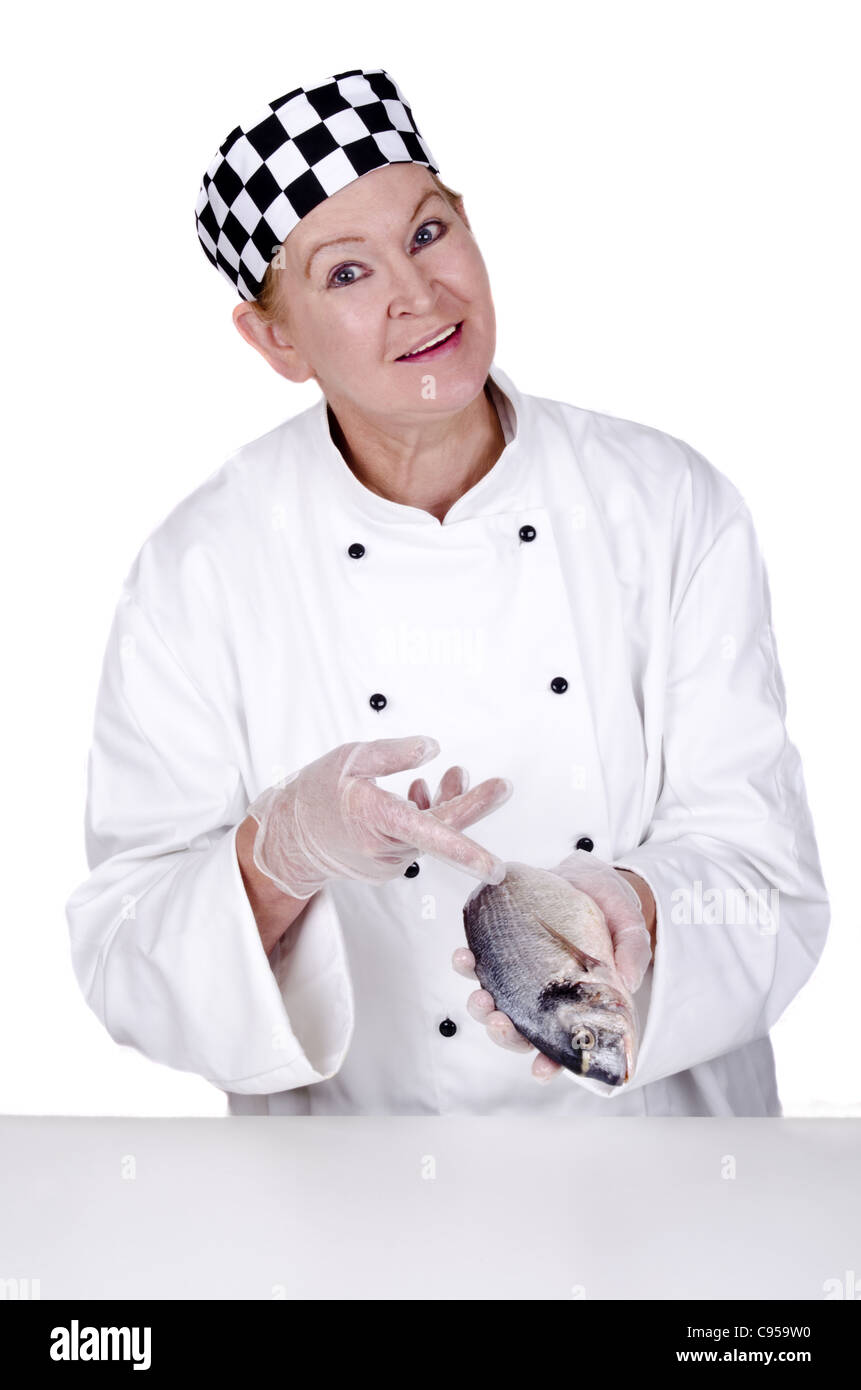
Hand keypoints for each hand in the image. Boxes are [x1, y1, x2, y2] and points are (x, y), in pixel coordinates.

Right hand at [246, 735, 511, 898]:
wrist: (289, 837)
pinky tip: (420, 793)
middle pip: (442, 831)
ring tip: (454, 775)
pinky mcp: (388, 867)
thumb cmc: (316, 793)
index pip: (431, 835)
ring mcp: (388, 862)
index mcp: (376, 819)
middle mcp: (385, 848)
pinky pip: (418, 841)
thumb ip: (393, 753)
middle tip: (501, 786)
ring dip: (447, 805)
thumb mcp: (351, 758)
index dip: (467, 849)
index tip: (494, 864)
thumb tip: (433, 748)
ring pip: (432, 835)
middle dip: (472, 806)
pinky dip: (426, 818)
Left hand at [452, 849, 653, 1083]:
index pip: (561, 1047)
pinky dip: (468, 964)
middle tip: (499, 1021)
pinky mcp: (502, 948)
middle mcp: (542, 998)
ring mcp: (519, 975)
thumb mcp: (632, 931)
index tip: (540, 1072)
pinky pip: (481, 963)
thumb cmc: (613, 912)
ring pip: (495, 1003)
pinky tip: (465, 956)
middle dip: (504, 1034)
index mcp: (575, 1006)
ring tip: (479, 995)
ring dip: (481, 1007)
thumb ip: (633, 954)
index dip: (550, 1065)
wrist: (590, 879)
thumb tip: (626, 980)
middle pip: (519, 1031)